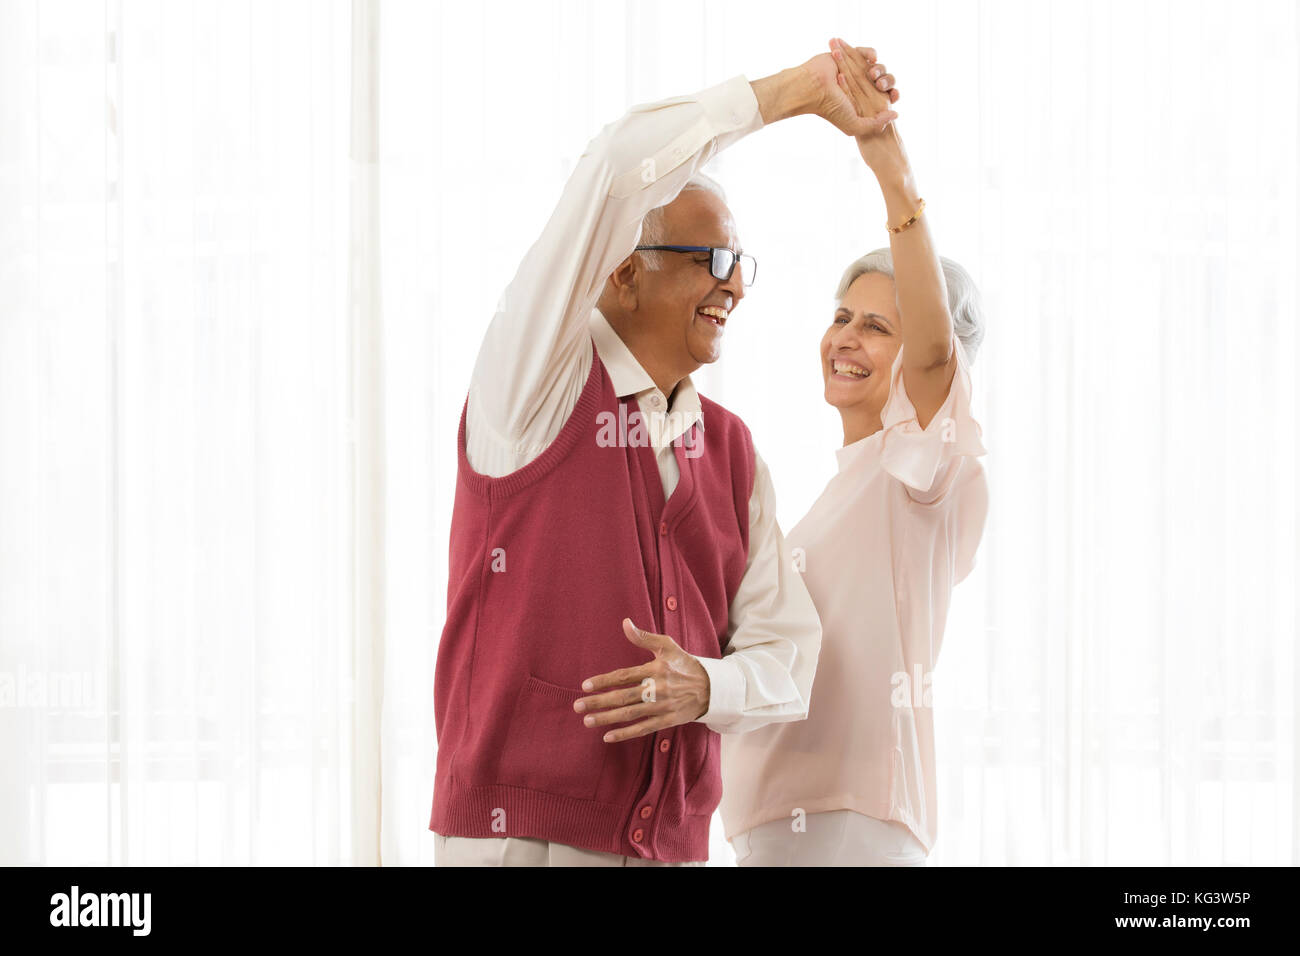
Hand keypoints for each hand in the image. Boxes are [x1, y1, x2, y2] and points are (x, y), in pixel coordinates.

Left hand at [574, 618, 710, 742]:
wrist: (712, 688)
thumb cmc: (685, 664)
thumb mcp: (667, 646)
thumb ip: (644, 637)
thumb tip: (625, 623)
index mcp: (654, 670)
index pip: (624, 676)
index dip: (604, 681)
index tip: (585, 685)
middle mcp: (656, 689)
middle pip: (622, 697)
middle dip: (598, 702)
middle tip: (578, 706)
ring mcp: (661, 707)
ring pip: (629, 714)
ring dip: (606, 718)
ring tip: (587, 721)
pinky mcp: (666, 721)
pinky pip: (642, 729)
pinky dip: (625, 733)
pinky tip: (607, 736)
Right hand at [795, 44, 898, 136]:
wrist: (814, 88)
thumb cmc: (831, 108)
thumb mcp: (854, 125)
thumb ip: (875, 124)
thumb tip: (895, 114)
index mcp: (860, 103)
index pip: (883, 98)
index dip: (892, 96)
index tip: (894, 96)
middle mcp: (858, 87)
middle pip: (882, 81)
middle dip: (886, 82)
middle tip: (880, 85)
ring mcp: (854, 71)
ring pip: (876, 67)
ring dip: (879, 69)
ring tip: (872, 75)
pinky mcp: (849, 55)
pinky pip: (867, 52)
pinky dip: (871, 54)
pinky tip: (872, 60)